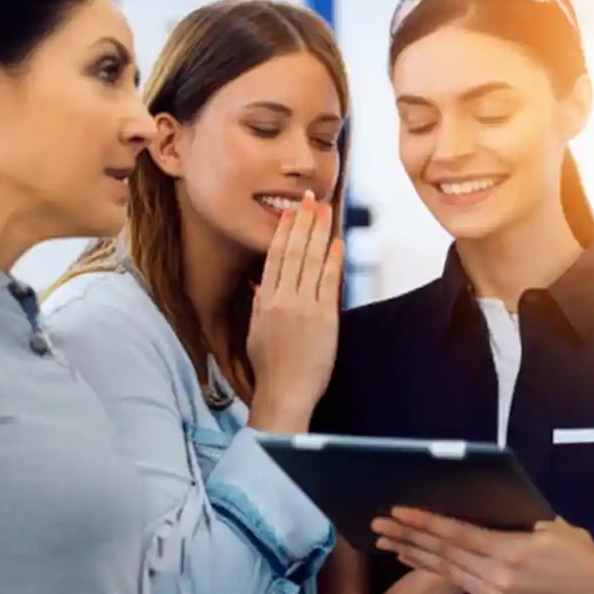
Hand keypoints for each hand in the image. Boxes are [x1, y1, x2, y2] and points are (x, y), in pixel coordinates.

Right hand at [247, 190, 343, 431]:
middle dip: (302, 222)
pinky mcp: (323, 318)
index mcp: (264, 302)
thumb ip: (259, 305)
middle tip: (310, 199)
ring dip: (318, 232)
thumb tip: (260, 284)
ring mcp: (302, 307)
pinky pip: (328, 281)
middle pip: (292, 252)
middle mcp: (280, 299)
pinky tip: (337, 242)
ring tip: (324, 210)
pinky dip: (333, 260)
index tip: (291, 212)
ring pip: (309, 261)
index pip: (274, 257)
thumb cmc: (271, 369)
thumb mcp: (256, 332)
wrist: (285, 394)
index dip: (284, 231)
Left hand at [372, 508, 593, 593]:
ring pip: (445, 569)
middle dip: (409, 536)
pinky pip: (456, 581)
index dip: (427, 522)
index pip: (459, 534)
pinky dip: (431, 567)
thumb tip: (482, 498)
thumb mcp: (549, 525)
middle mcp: (498, 575)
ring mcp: (494, 593)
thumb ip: (514, 516)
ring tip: (385, 539)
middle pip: (445, 553)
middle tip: (380, 522)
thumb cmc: (576, 551)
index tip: (401, 509)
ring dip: (413, 553)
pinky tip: (412, 557)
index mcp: (512, 551)